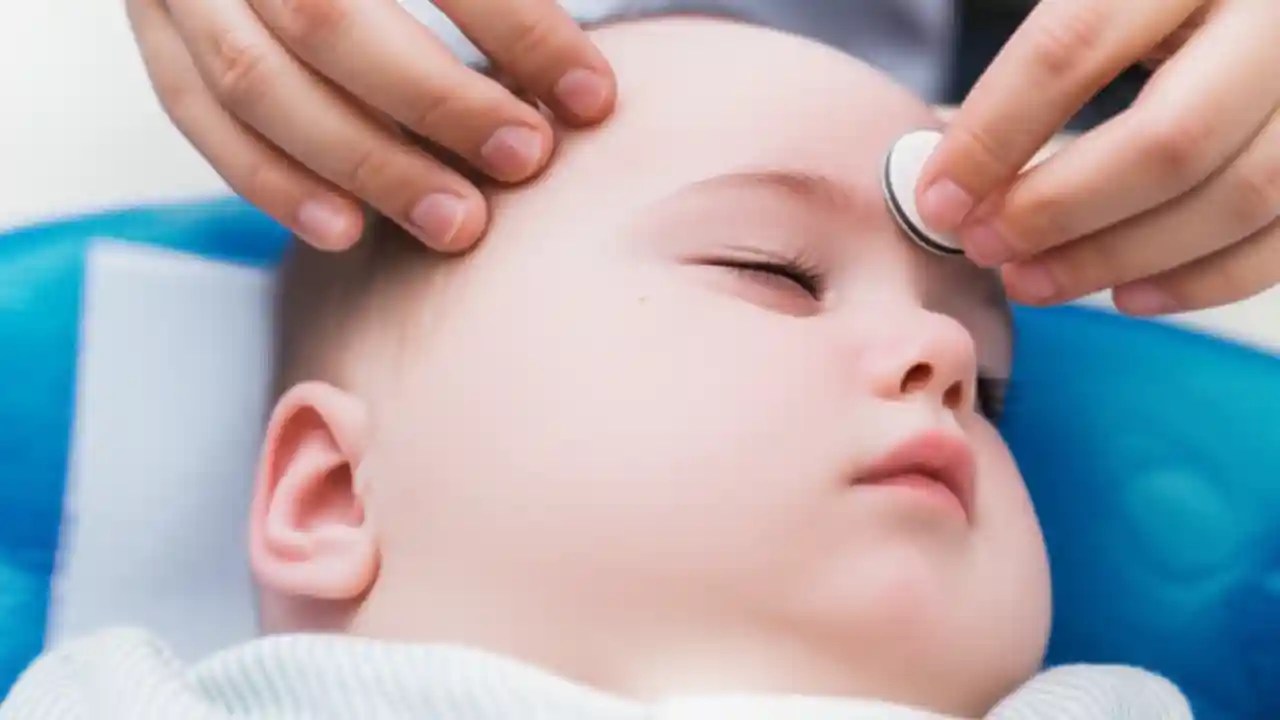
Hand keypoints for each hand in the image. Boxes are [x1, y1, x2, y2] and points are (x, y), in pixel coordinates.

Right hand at [126, 0, 616, 251]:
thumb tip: (578, 81)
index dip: (515, 26)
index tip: (590, 94)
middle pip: (330, 20)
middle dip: (437, 103)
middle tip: (525, 160)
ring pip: (259, 83)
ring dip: (365, 164)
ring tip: (457, 223)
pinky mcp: (153, 26)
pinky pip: (196, 113)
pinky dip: (272, 181)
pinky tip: (348, 230)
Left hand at [916, 0, 1279, 314]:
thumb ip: (1046, 55)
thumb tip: (951, 169)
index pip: (1072, 46)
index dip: (994, 133)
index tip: (938, 197)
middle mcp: (1275, 17)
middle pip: (1168, 141)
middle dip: (1057, 211)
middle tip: (984, 245)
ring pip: (1236, 197)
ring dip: (1117, 257)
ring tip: (1032, 279)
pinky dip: (1202, 279)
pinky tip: (1125, 292)